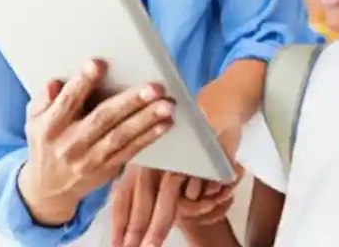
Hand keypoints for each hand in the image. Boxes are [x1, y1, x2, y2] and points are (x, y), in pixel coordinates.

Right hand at [17, 60, 174, 225]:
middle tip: (153, 87)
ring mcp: (89, 159)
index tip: (99, 63)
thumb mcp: (34, 119)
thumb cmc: (46, 141)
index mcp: (49, 127)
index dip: (82, 83)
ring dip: (146, 120)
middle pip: (102, 119)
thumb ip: (44, 99)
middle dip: (130, 102)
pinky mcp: (106, 169)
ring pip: (121, 136)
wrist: (48, 188)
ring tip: (167, 104)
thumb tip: (55, 82)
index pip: (66, 102)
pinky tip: (164, 123)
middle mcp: (69, 144)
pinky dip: (149, 137)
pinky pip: (130, 151)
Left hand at [112, 62, 258, 245]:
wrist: (219, 105)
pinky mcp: (204, 150)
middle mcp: (156, 155)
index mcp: (141, 160)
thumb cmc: (187, 143)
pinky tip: (199, 208)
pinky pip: (198, 182)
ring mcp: (180, 153)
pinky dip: (199, 198)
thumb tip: (131, 230)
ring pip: (167, 192)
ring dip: (160, 221)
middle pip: (142, 196)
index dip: (120, 223)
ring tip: (152, 245)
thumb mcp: (164, 165)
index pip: (124, 195)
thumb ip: (148, 191)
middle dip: (136, 229)